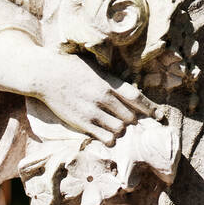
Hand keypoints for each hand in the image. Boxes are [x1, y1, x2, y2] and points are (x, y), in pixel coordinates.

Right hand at [28, 49, 163, 145]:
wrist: (44, 75)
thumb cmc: (70, 67)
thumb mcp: (94, 66)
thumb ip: (111, 79)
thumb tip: (128, 90)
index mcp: (107, 82)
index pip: (135, 98)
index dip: (150, 108)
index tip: (159, 116)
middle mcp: (102, 97)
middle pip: (129, 117)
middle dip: (134, 120)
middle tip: (133, 121)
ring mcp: (91, 111)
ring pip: (118, 129)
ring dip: (121, 129)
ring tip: (118, 126)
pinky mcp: (81, 123)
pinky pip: (103, 137)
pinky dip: (109, 138)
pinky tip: (108, 134)